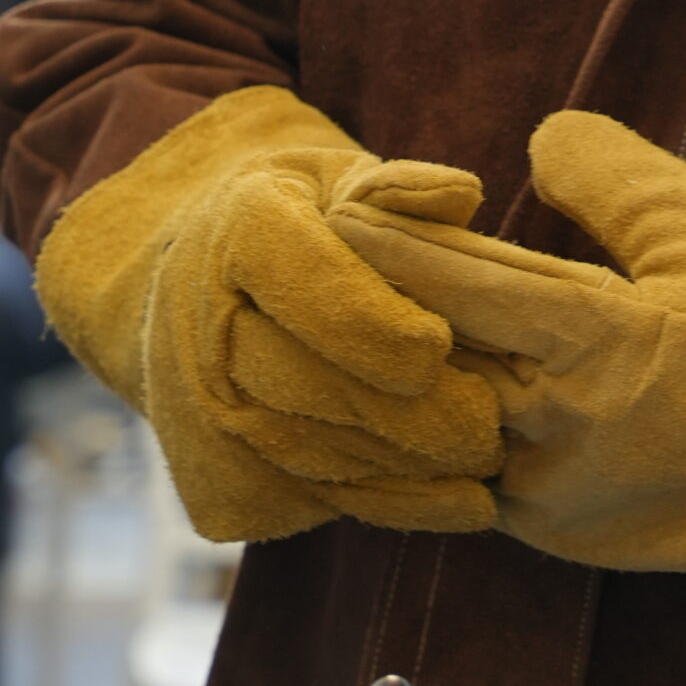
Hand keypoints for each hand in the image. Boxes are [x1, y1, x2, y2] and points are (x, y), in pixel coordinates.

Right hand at [34, 81, 503, 543]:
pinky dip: (380, 504)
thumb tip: (461, 195)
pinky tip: (451, 500)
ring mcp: (198, 409)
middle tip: (486, 428)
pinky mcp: (213, 477)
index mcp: (244, 230)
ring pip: (308, 454)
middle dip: (407, 414)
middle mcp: (203, 324)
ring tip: (480, 464)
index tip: (438, 347)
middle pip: (309, 386)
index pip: (311, 288)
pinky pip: (302, 501)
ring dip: (401, 468)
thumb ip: (402, 192)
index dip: (377, 327)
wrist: (201, 286)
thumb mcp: (344, 181)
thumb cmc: (305, 222)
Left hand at [340, 110, 685, 618]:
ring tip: (320, 344)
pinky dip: (413, 448)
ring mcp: (552, 495)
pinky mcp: (560, 537)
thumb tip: (537, 138)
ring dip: (373, 392)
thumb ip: (613, 177)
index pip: (455, 281)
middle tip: (307, 264)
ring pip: (422, 441)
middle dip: (359, 315)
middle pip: (417, 366)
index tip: (335, 198)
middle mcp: (557, 429)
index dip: (388, 236)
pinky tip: (383, 415)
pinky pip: (455, 488)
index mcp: (595, 343)